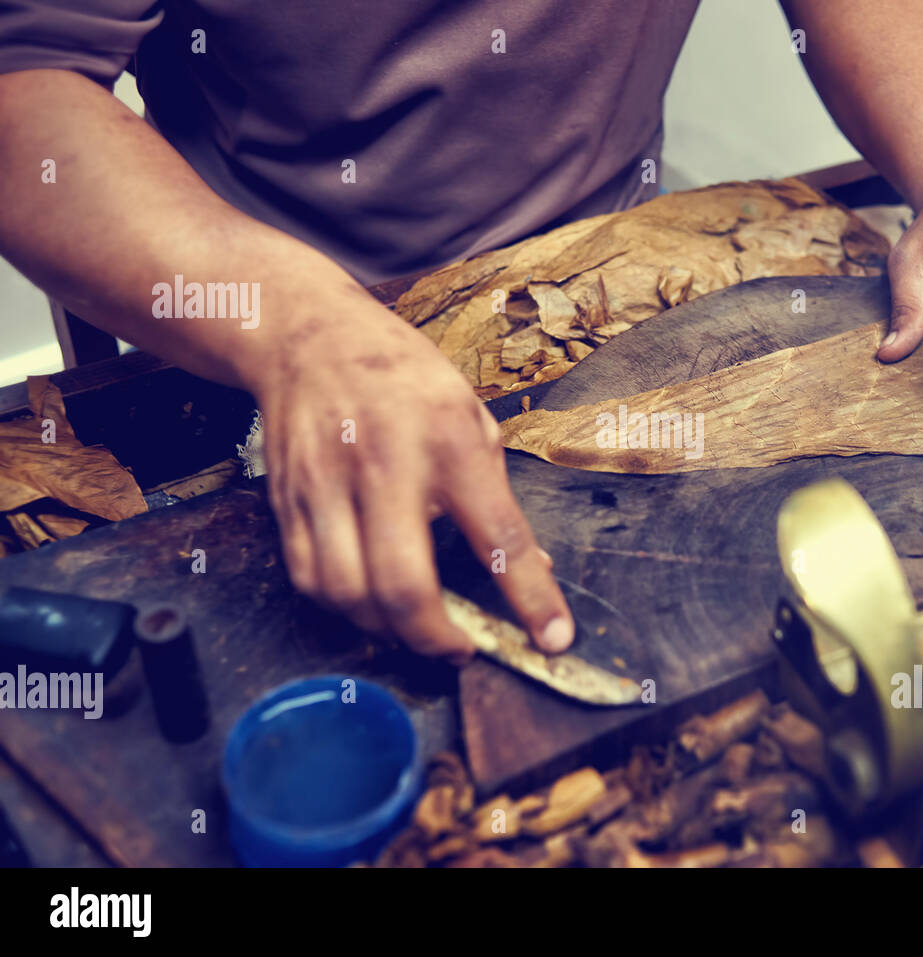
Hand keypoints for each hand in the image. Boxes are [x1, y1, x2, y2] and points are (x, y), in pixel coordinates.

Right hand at [251, 288, 573, 657]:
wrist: (309, 335)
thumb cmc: (403, 378)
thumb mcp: (471, 415)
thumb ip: (497, 495)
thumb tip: (534, 568)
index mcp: (450, 439)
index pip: (499, 534)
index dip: (532, 597)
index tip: (553, 639)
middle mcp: (386, 463)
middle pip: (403, 585)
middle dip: (436, 638)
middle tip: (461, 648)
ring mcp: (327, 483)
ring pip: (348, 594)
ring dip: (387, 632)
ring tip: (417, 630)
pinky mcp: (287, 500)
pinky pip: (310, 580)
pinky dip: (344, 609)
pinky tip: (370, 603)